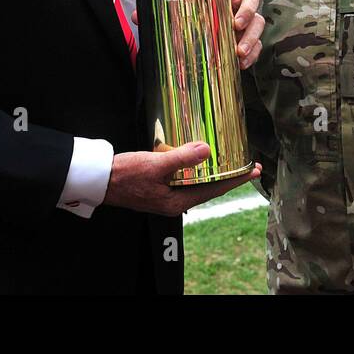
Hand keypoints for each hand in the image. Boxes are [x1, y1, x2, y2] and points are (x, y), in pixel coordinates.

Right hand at [103, 142, 261, 215]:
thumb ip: (181, 158)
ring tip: (231, 162)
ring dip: (215, 172)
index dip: (236, 180)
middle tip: (249, 166)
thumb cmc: (124, 174)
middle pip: (209, 188)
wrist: (99, 178)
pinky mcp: (159, 185)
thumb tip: (207, 150)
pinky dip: (198, 170)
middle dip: (230, 176)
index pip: (214, 190)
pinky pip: (186, 178)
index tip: (254, 171)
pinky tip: (201, 161)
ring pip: (198, 183)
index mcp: (176, 202)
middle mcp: (174, 202)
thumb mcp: (155, 165)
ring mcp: (166, 194)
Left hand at [127, 0, 265, 70]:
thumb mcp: (170, 19)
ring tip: (239, 51)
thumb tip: (136, 16)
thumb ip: (158, 15)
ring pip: (259, 22)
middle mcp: (234, 5)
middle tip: (235, 24)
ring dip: (251, 36)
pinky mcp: (249, 42)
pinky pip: (258, 45)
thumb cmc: (184, 26)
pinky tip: (241, 64)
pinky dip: (252, 54)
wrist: (193, 51)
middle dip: (247, 10)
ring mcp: (244, 24)